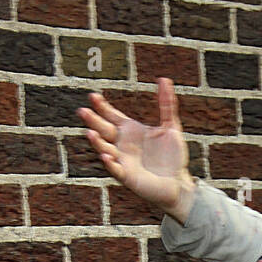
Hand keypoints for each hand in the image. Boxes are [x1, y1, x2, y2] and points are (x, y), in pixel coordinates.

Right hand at [77, 77, 196, 222]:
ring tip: (90, 133)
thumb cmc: (173, 157)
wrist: (179, 182)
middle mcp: (122, 144)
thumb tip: (164, 79)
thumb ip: (166, 104)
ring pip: (105, 149)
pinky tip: (106, 156)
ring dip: (97, 142)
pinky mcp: (127, 177)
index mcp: (129, 131)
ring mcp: (122, 161)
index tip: (93, 96)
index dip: (102, 106)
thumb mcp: (171, 127)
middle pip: (103, 130)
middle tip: (82, 111)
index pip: (111, 115)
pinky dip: (110, 163)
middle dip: (93, 121)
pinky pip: (115, 170)